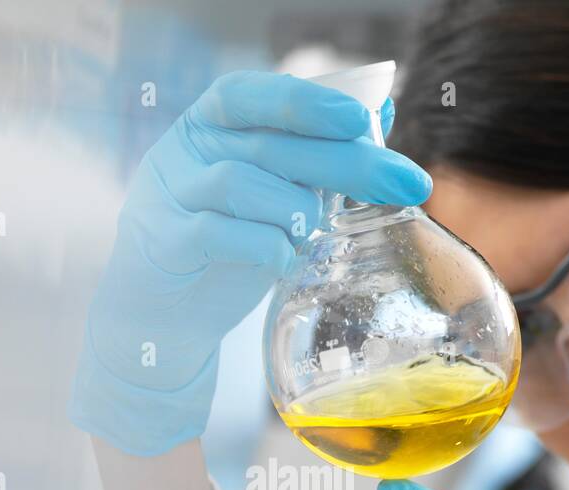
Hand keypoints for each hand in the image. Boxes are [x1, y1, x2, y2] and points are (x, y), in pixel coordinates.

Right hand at [73, 71, 430, 455]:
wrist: (161, 314)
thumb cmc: (224, 246)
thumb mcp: (271, 195)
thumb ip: (316, 157)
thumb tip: (380, 116)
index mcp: (210, 126)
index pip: (258, 95)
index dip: (310, 102)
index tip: (364, 120)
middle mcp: (184, 152)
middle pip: (269, 143)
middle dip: (345, 162)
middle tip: (407, 183)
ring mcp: (169, 197)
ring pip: (240, 183)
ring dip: (294, 210)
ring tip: (313, 234)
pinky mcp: (163, 245)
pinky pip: (218, 234)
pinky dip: (263, 248)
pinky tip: (283, 262)